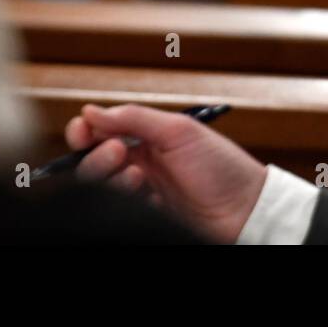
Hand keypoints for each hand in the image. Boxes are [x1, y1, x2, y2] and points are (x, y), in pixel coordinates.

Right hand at [63, 103, 267, 243]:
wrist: (245, 209)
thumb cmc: (222, 166)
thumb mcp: (180, 131)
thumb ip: (134, 118)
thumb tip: (90, 110)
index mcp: (149, 137)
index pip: (103, 131)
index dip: (86, 130)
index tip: (82, 131)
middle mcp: (141, 162)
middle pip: (94, 159)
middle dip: (97, 154)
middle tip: (118, 151)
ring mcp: (142, 191)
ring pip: (102, 185)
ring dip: (109, 177)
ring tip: (136, 175)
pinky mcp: (145, 216)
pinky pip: (117, 209)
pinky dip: (125, 199)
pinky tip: (148, 195)